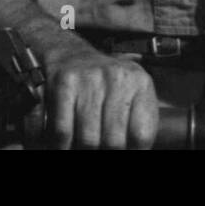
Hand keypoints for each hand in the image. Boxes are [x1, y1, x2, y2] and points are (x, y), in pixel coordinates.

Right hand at [42, 48, 158, 149]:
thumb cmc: (104, 85)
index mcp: (140, 83)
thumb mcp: (131, 97)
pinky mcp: (65, 82)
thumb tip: (133, 151)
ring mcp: (90, 78)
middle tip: (99, 147)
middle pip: (114, 141)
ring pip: (88, 140)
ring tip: (82, 145)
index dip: (132, 151)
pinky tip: (66, 144)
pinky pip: (63, 131)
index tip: (123, 150)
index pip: (142, 136)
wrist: (70, 54)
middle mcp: (117, 77)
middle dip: (105, 151)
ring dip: (83, 149)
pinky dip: (63, 146)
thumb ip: (136, 126)